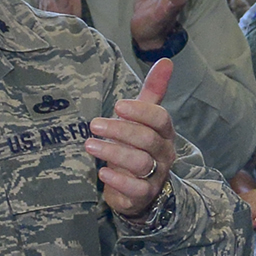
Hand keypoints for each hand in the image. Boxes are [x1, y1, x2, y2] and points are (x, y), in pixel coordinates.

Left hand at [88, 57, 180, 221]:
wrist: (141, 188)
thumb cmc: (139, 145)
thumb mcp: (145, 118)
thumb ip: (154, 91)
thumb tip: (166, 60)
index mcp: (164, 133)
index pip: (161, 119)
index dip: (141, 111)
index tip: (118, 106)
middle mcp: (164, 154)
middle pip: (147, 139)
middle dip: (120, 130)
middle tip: (94, 125)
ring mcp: (155, 175)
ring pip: (140, 162)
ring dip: (113, 152)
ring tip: (89, 145)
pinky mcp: (143, 194)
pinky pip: (135, 189)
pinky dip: (117, 180)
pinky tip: (102, 172)